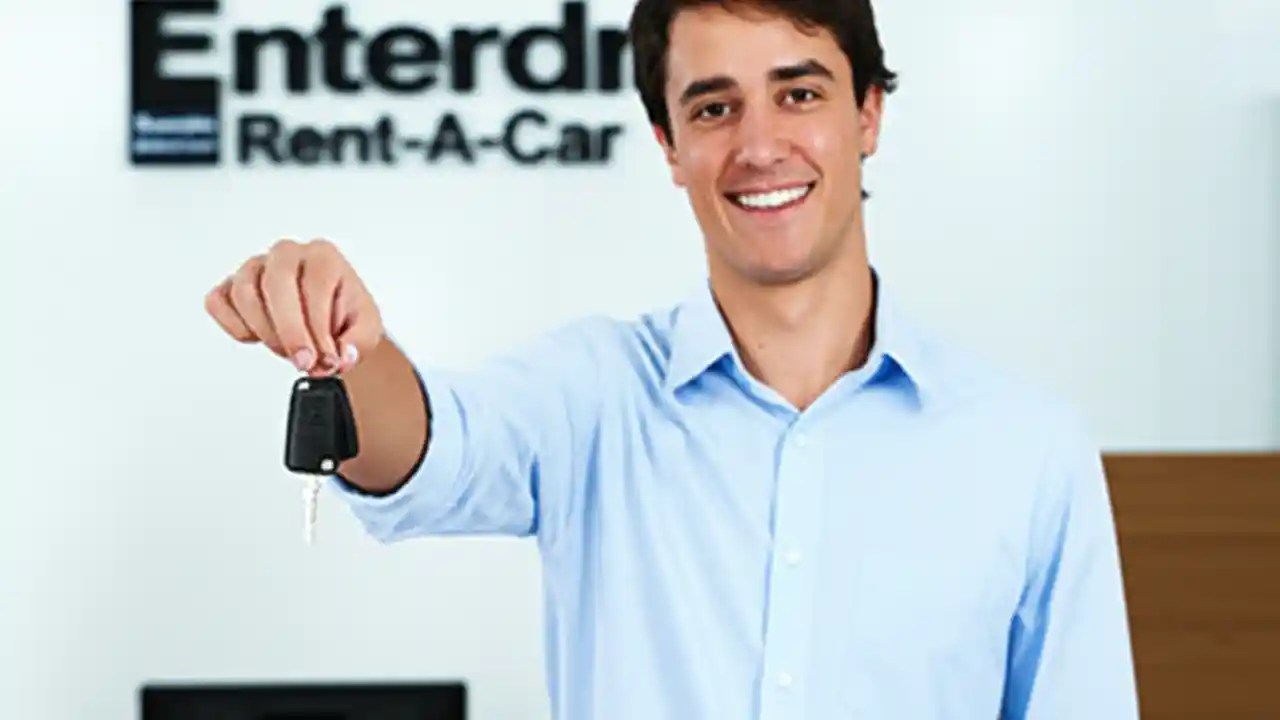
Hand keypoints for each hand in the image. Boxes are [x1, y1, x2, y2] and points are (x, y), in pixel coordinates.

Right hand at [204, 239, 383, 375]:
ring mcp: (256, 267)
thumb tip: (342, 355)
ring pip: (245, 294)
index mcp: (323, 256)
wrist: (329, 320)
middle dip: (289, 330)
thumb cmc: (344, 316)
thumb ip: (359, 343)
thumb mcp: (367, 331)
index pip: (315, 284)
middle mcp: (287, 255)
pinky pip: (219, 302)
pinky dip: (235, 326)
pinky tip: (259, 336)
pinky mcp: (231, 285)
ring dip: (266, 332)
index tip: (323, 358)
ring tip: (287, 350)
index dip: (317, 326)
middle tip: (302, 361)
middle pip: (276, 283)